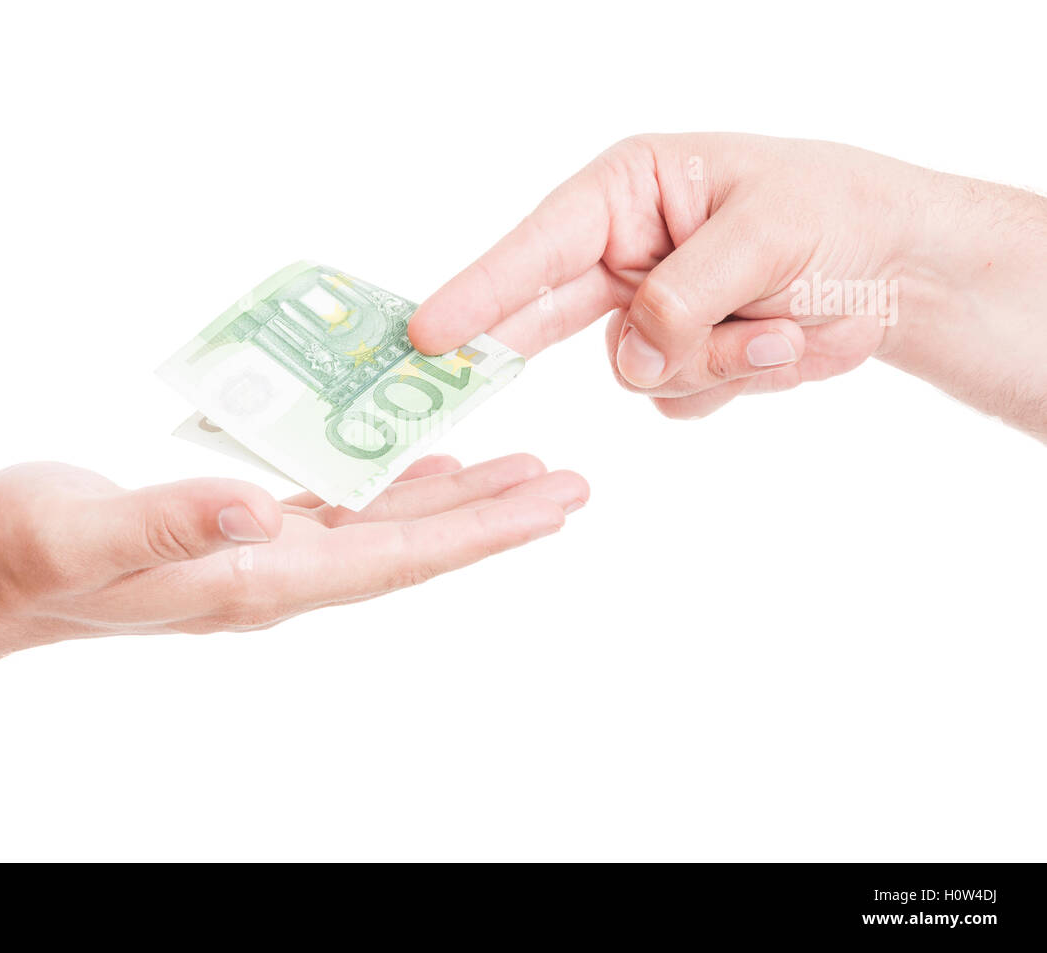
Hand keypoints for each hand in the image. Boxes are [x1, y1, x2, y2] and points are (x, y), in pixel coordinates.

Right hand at [0, 453, 585, 655]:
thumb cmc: (26, 553)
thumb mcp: (89, 534)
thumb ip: (176, 523)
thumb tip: (261, 510)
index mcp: (258, 578)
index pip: (394, 559)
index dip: (477, 532)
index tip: (550, 505)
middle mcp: (276, 573)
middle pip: (409, 546)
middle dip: (491, 516)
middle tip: (567, 484)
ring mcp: (261, 556)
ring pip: (380, 525)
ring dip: (450, 499)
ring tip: (514, 467)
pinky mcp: (240, 534)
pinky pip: (334, 509)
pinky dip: (383, 485)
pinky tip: (412, 464)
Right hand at [407, 133, 1046, 429]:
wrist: (902, 266)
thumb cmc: (836, 211)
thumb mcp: (771, 232)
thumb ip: (689, 291)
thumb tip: (633, 349)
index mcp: (628, 192)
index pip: (538, 246)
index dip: (478, 291)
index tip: (425, 334)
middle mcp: (621, 253)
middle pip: (550, 316)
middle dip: (567, 340)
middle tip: (488, 362)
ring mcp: (647, 315)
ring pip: (639, 372)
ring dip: (723, 361)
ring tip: (792, 327)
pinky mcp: (680, 361)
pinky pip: (682, 398)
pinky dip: (745, 380)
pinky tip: (791, 342)